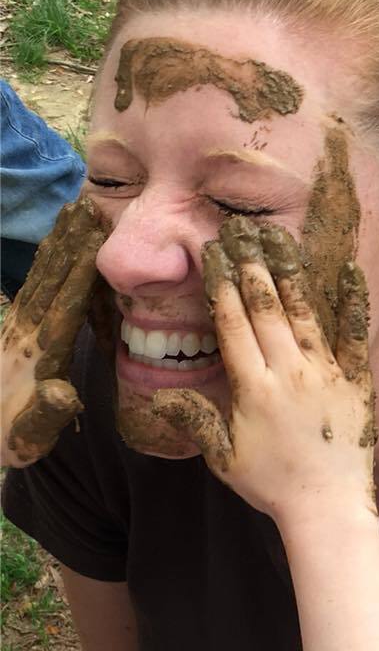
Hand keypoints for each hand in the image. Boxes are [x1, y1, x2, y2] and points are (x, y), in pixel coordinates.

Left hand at [1, 198, 105, 467]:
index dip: (81, 271)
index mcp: (38, 356)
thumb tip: (62, 392)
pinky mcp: (12, 330)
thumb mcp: (26, 440)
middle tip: (90, 206)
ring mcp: (16, 329)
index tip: (98, 238)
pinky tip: (53, 245)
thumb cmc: (5, 444)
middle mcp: (26, 334)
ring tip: (74, 211)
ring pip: (40, 277)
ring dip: (59, 243)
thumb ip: (43, 416)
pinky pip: (32, 287)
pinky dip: (45, 262)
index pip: (64, 305)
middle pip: (52, 280)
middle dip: (72, 243)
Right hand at [152, 217, 376, 532]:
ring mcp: (326, 373)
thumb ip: (195, 420)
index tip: (213, 250)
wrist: (327, 508)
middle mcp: (289, 372)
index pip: (232, 323)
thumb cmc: (272, 485)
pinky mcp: (356, 381)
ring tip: (278, 237)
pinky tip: (349, 270)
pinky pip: (355, 335)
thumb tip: (156, 399)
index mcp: (254, 388)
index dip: (221, 283)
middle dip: (250, 264)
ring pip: (304, 313)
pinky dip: (352, 302)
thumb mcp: (224, 458)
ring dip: (289, 271)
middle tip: (240, 229)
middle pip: (266, 307)